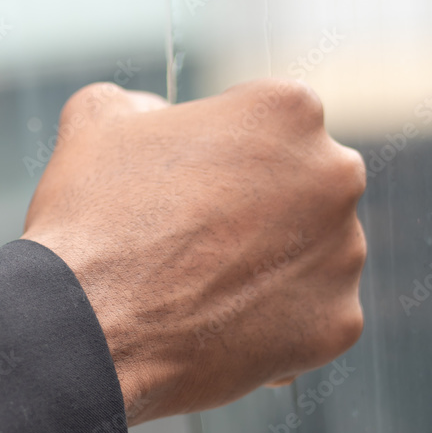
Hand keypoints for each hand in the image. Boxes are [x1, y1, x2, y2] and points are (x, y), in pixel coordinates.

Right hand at [21, 79, 365, 425]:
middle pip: (301, 188)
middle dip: (257, 210)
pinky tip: (218, 330)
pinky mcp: (338, 324)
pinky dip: (274, 327)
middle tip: (195, 242)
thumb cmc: (90, 220)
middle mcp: (336, 174)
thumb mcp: (95, 123)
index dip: (219, 157)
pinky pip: (311, 320)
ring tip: (200, 291)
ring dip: (268, 268)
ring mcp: (344, 255)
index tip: (187, 187)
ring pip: (309, 255)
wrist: (87, 330)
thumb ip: (138, 102)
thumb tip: (156, 116)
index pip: (268, 125)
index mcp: (288, 109)